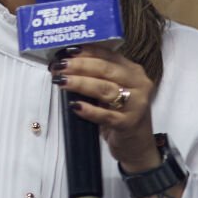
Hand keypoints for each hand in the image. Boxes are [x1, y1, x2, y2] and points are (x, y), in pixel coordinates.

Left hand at [52, 46, 161, 172]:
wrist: (137, 145)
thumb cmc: (120, 114)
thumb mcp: (114, 90)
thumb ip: (99, 76)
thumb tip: (67, 63)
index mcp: (133, 71)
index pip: (108, 55)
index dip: (85, 52)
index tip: (65, 52)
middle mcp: (138, 84)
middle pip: (106, 69)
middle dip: (79, 66)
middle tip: (59, 66)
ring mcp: (136, 104)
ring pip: (105, 89)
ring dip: (80, 83)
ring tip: (61, 82)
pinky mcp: (128, 124)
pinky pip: (106, 115)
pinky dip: (89, 110)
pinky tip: (75, 106)